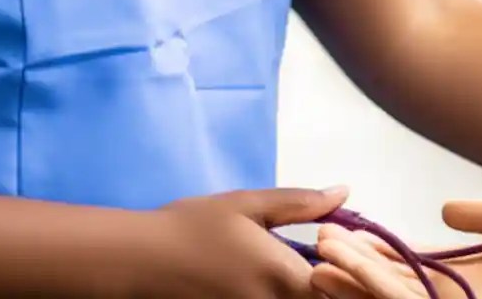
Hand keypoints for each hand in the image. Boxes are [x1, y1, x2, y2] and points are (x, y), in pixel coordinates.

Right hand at [146, 186, 347, 297]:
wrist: (138, 260)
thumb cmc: (192, 227)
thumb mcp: (248, 204)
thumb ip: (300, 203)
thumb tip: (343, 193)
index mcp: (283, 275)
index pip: (336, 287)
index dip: (341, 275)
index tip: (336, 260)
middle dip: (323, 288)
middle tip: (317, 268)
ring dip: (297, 294)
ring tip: (282, 276)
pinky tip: (263, 286)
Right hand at [311, 200, 481, 298]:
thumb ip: (479, 216)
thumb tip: (444, 210)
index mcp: (458, 280)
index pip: (402, 268)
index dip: (370, 252)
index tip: (339, 233)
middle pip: (386, 285)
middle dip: (350, 268)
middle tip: (318, 245)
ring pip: (387, 297)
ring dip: (351, 278)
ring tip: (320, 259)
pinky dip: (373, 285)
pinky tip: (350, 268)